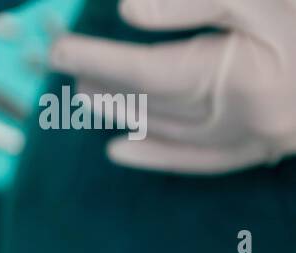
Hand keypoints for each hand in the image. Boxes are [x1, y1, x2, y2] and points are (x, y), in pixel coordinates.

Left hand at [50, 0, 295, 173]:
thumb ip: (190, 1)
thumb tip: (125, 13)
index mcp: (244, 82)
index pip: (146, 72)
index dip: (95, 58)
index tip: (56, 46)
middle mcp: (249, 121)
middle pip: (153, 103)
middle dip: (104, 83)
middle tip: (63, 66)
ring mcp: (265, 138)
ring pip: (173, 130)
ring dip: (125, 112)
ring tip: (84, 97)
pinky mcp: (276, 144)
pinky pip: (206, 159)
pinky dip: (161, 155)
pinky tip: (123, 149)